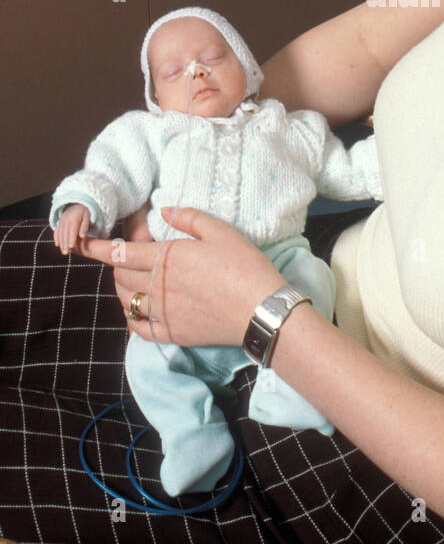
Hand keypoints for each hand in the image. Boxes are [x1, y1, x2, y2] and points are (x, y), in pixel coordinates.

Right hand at [54, 204, 90, 254]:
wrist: (76, 204)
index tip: (71, 247)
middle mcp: (66, 220)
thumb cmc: (84, 212)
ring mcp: (61, 221)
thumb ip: (85, 226)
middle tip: (66, 253)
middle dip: (65, 244)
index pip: (72, 231)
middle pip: (65, 234)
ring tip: (63, 252)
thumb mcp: (87, 217)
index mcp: (74, 219)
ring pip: (60, 233)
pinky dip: (56, 238)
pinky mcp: (59, 222)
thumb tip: (82, 236)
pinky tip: (57, 245)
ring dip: (61, 243)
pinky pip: (56, 231)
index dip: (71, 239)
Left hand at [76, 207, 282, 347]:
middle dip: (116, 264)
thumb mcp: (221, 232)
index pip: (119, 252)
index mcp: (166, 258)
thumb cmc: (245, 266)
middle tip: (131, 255)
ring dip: (121, 288)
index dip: (96, 248)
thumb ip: (188, 218)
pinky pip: (139, 328)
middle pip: (120, 276)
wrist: (262, 310)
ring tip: (130, 279)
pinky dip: (131, 318)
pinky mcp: (173, 333)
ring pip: (126, 301)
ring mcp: (163, 313)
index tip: (80, 243)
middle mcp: (157, 286)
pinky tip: (135, 311)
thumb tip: (162, 211)